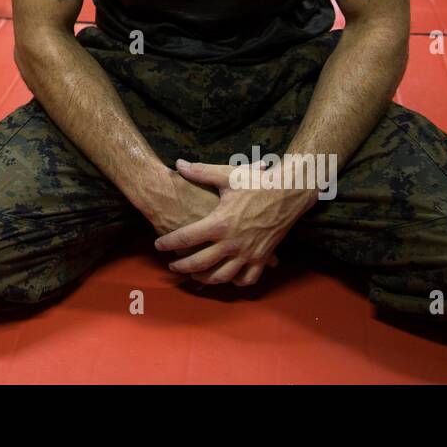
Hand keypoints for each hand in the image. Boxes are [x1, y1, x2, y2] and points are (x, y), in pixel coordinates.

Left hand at [154, 158, 315, 287]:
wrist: (289, 192)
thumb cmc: (256, 183)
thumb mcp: (227, 175)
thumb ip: (200, 172)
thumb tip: (179, 164)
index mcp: (219, 223)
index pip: (185, 238)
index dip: (168, 243)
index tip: (158, 245)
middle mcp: (232, 243)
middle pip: (199, 263)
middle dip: (182, 266)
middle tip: (172, 266)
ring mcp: (248, 253)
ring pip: (222, 276)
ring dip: (205, 278)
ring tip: (194, 275)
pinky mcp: (262, 258)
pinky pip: (247, 279)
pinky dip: (235, 281)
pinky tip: (227, 277)